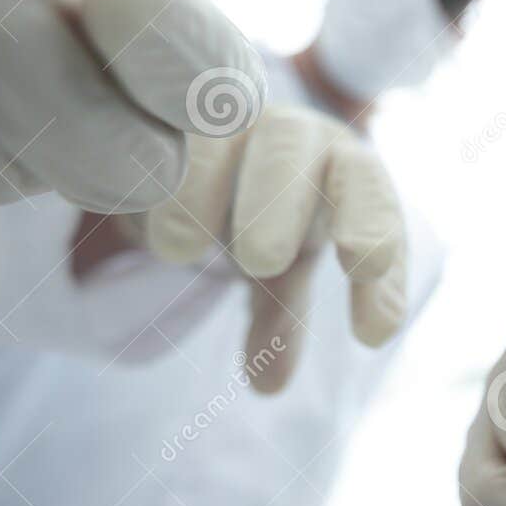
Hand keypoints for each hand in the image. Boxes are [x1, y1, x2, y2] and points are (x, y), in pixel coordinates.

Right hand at [127, 104, 406, 393]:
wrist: (214, 156)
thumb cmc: (276, 217)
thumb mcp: (284, 270)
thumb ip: (282, 318)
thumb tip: (269, 389)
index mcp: (343, 167)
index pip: (369, 192)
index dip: (373, 233)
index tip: (366, 287)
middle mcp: (291, 131)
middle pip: (293, 144)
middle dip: (281, 200)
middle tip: (264, 260)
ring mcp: (224, 117)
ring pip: (212, 133)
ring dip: (201, 188)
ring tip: (181, 252)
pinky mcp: (162, 117)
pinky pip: (151, 135)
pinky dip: (146, 176)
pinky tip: (132, 221)